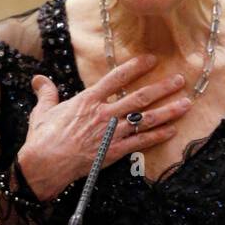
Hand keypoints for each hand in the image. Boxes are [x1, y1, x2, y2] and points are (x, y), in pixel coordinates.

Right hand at [17, 54, 191, 201]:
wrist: (44, 165)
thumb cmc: (43, 138)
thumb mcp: (44, 111)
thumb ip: (47, 93)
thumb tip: (38, 79)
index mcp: (88, 100)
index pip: (116, 78)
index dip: (136, 67)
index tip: (152, 59)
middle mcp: (104, 114)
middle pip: (139, 97)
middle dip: (162, 87)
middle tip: (180, 79)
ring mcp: (111, 134)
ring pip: (145, 119)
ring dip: (168, 111)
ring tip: (186, 103)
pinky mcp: (114, 152)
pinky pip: (141, 142)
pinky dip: (158, 136)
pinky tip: (173, 131)